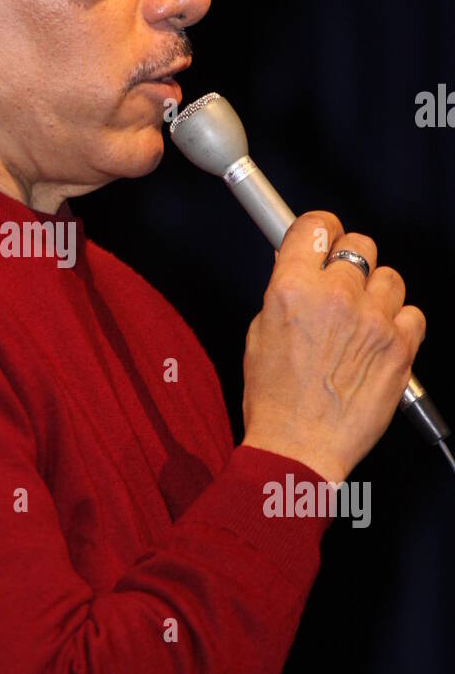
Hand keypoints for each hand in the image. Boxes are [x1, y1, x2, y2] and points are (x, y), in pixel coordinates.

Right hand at [241, 211, 425, 483]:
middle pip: (360, 245)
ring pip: (390, 278)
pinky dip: (399, 325)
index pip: (317, 226)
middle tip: (341, 287)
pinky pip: (412, 315)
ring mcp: (372, 321)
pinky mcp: (400, 347)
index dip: (322, 230)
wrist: (300, 447)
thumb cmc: (275, 399)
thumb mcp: (260, 332)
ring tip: (361, 323)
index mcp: (291, 289)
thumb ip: (286, 293)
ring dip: (377, 295)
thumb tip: (305, 271)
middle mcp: (334, 298)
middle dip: (351, 262)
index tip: (325, 238)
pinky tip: (378, 343)